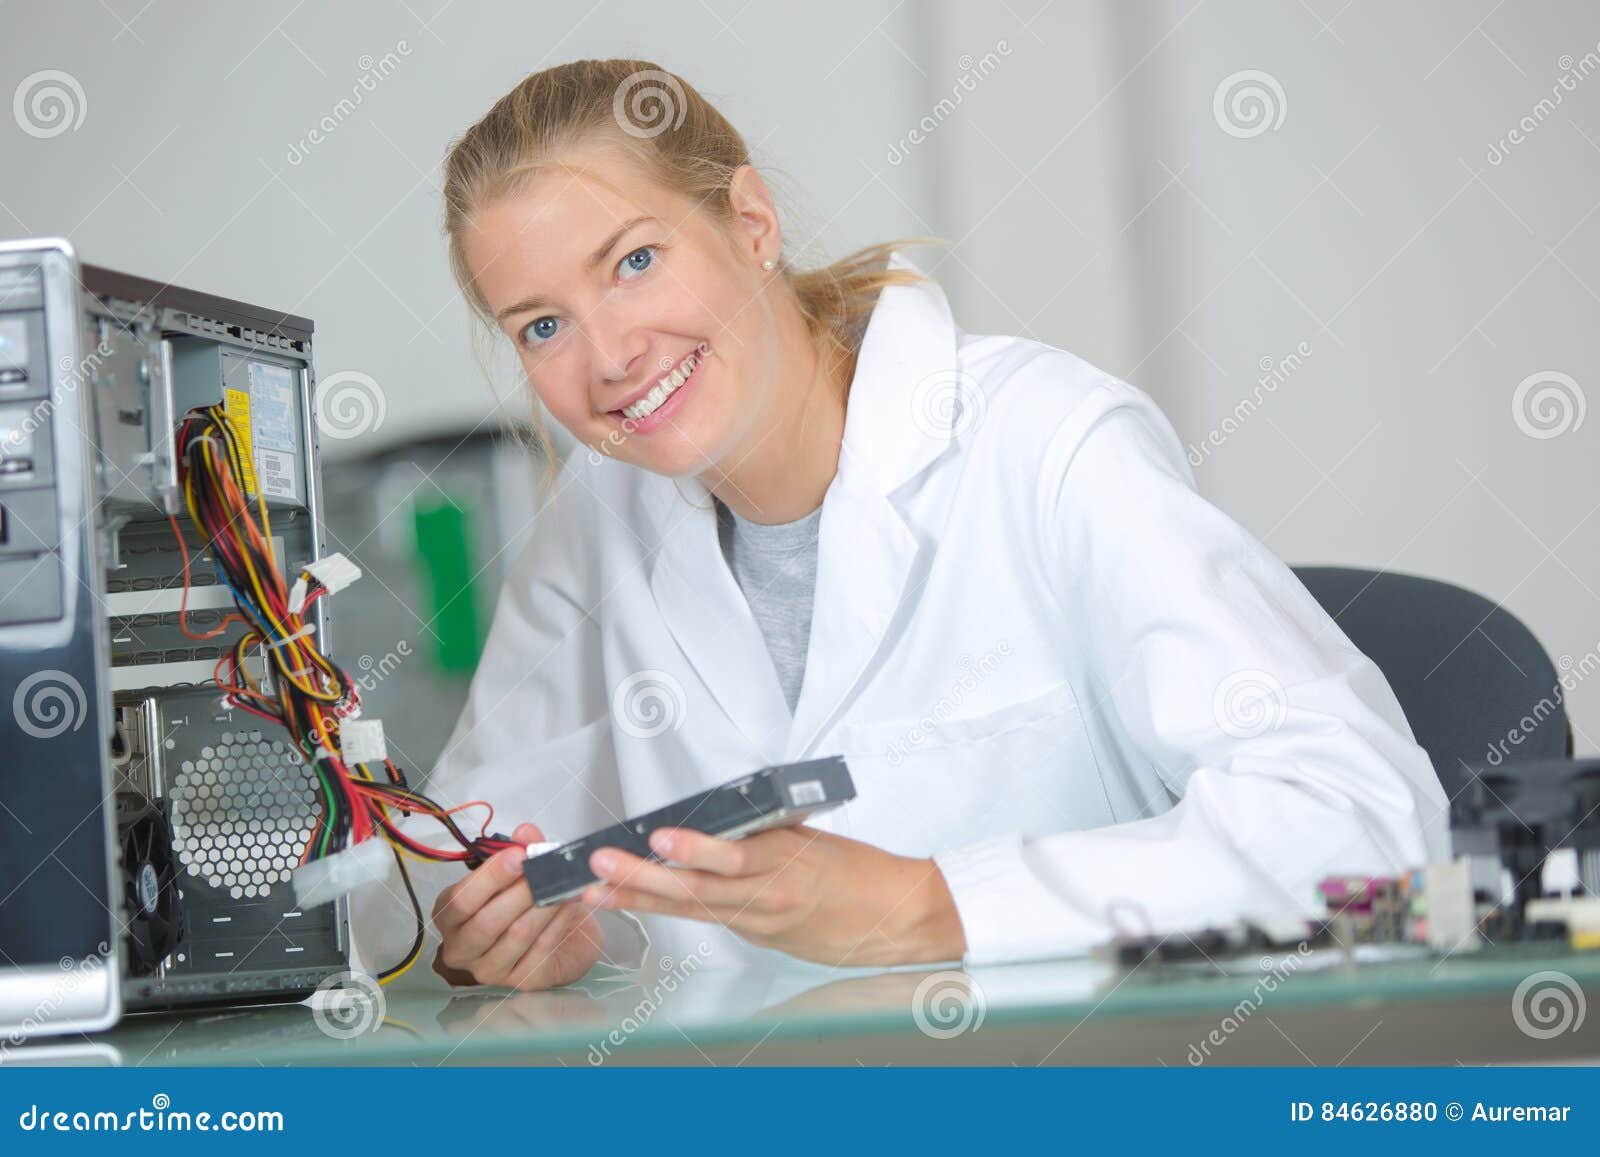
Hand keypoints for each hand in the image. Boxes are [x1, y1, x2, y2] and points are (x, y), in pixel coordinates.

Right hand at [431, 822, 604, 990]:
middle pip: (486, 923)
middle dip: (519, 894)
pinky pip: (541, 949)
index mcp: (450, 915)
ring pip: (516, 936)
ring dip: (543, 906)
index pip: (461, 900)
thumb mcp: (519, 871)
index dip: (490, 877)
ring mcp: (490, 970)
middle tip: (545, 871)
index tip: (519, 855)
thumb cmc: (523, 900)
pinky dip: (558, 923)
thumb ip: (520, 849)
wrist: (557, 933)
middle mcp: (462, 948)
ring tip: (564, 884)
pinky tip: (570, 904)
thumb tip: (526, 833)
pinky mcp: (521, 982)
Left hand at [581, 825, 966, 966]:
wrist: (897, 916)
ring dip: (640, 899)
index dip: (694, 849)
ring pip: (693, 909)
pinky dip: (668, 911)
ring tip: (597, 890)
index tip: (658, 837)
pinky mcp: (760, 937)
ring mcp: (763, 921)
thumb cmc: (859, 870)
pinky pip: (708, 920)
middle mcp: (771, 894)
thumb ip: (762, 829)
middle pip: (699, 888)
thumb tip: (715, 816)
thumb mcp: (811, 836)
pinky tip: (632, 904)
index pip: (734, 854)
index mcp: (788, 858)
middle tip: (600, 865)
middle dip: (643, 877)